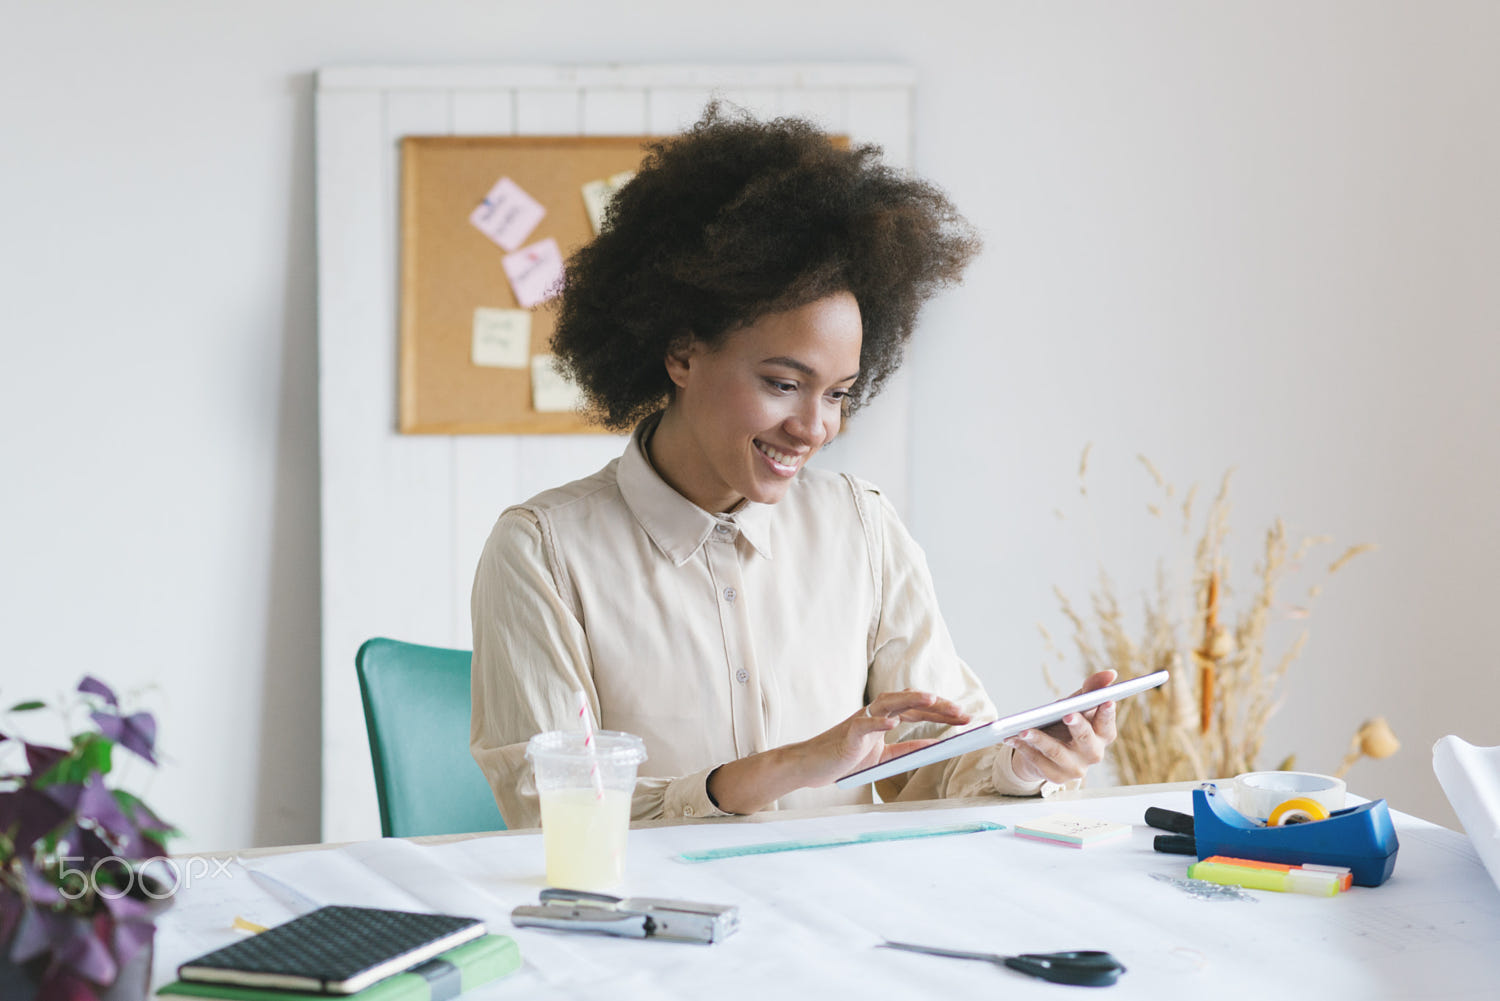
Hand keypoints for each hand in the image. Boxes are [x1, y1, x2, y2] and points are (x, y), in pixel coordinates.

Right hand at [790, 690, 972, 788]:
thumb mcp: (882, 756)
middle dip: (937, 705)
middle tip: (962, 712)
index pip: (918, 709)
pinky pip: (863, 725)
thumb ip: (906, 749)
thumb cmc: (845, 759)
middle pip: (909, 702)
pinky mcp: (848, 735)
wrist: (811, 766)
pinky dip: (877, 722)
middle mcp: (874, 714)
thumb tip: (932, 746)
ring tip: (933, 698)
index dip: (941, 711)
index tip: (964, 717)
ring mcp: (860, 722)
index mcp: (884, 719)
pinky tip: (892, 722)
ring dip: (911, 699)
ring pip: (888, 703)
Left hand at [1004, 670, 1118, 785]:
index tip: (1107, 700)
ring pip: (1056, 752)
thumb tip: (1110, 673)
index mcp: (1102, 736)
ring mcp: (1074, 768)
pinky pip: (1037, 761)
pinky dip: (1023, 748)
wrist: (1043, 750)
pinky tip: (1011, 737)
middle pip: (1086, 740)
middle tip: (1067, 714)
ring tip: (1023, 729)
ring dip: (1039, 739)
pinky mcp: (1055, 776)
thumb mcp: (1076, 705)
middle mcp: (1093, 754)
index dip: (1108, 714)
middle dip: (1077, 725)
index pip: (1108, 725)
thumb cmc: (1064, 722)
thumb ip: (1091, 690)